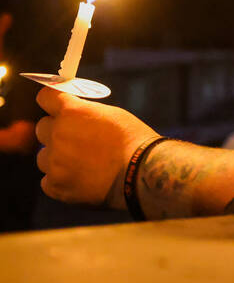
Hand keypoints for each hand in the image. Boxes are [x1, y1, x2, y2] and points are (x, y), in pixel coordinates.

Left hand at [35, 88, 157, 207]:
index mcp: (72, 112)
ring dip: (57, 157)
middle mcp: (58, 134)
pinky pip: (48, 180)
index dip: (52, 101)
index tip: (56, 106)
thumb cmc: (134, 141)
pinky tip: (82, 179)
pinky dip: (62, 179)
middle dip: (56, 131)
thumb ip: (85, 112)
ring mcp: (54, 161)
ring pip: (43, 156)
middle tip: (77, 139)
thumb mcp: (112, 115)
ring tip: (83, 164)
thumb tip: (72, 114)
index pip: (45, 97)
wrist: (143, 173)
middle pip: (42, 127)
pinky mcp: (55, 185)